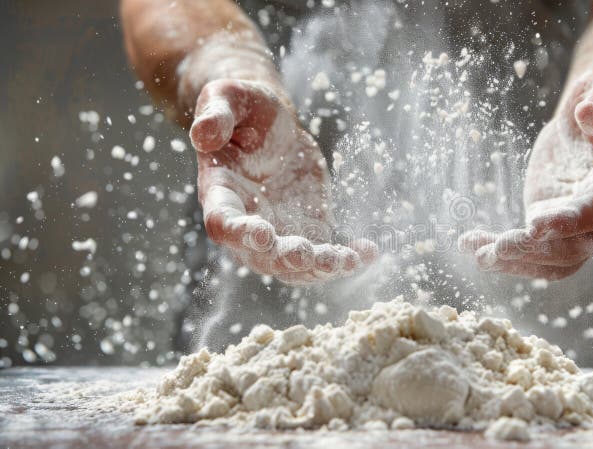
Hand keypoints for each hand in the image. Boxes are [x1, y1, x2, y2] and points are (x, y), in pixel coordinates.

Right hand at [190, 79, 376, 284]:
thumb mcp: (226, 97)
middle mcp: (246, 221)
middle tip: (308, 253)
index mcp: (221, 192)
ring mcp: (277, 231)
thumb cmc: (243, 109)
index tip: (262, 234)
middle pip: (260, 255)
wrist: (271, 124)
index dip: (240, 233)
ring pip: (293, 265)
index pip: (223, 221)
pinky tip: (369, 252)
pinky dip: (346, 259)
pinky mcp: (306, 230)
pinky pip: (323, 255)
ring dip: (319, 268)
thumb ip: (216, 114)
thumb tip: (202, 135)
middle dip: (285, 258)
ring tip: (348, 260)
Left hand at [459, 67, 592, 279]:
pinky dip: (507, 257)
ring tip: (477, 253)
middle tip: (497, 246)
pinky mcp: (560, 231)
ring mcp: (586, 229)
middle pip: (577, 246)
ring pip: (556, 262)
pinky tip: (474, 246)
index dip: (570, 221)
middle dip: (536, 250)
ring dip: (516, 262)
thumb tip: (590, 118)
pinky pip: (538, 256)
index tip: (534, 224)